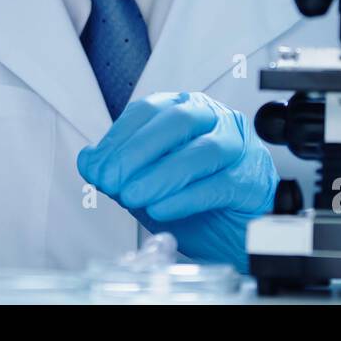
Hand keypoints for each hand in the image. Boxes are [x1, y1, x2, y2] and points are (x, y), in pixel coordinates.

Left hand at [77, 92, 277, 270]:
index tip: (97, 167)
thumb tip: (89, 161)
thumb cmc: (196, 197)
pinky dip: (185, 197)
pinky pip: (220, 184)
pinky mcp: (251, 181)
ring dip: (160, 175)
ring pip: (202, 150)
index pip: (147, 110)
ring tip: (131, 197)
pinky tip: (161, 210)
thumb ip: (119, 169)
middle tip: (111, 180)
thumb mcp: (147, 181)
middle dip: (137, 150)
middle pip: (178, 120)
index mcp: (185, 110)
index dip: (118, 137)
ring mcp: (238, 148)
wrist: (237, 230)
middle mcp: (214, 120)